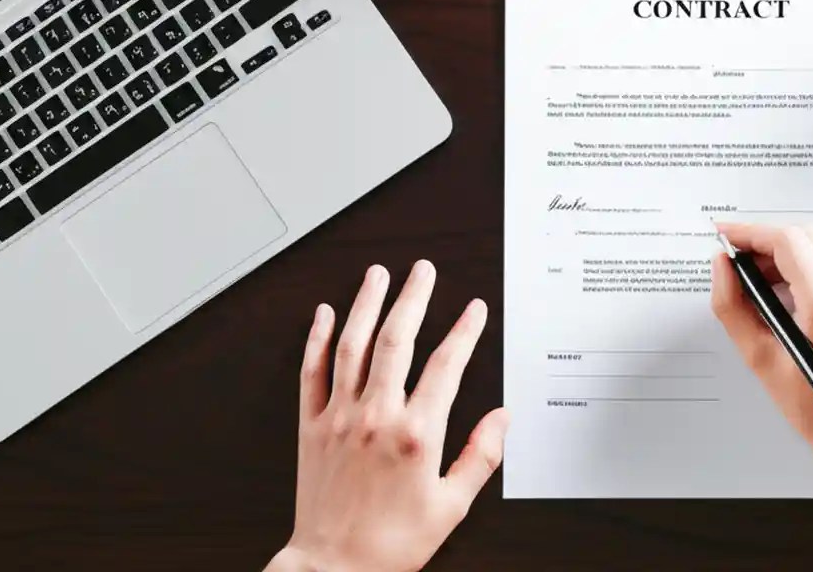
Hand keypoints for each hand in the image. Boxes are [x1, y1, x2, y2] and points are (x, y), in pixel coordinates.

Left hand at [266, 261, 508, 571]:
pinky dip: (317, 338)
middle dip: (413, 298)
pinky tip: (325, 314)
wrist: (333, 569)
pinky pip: (312, 372)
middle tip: (422, 270)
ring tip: (378, 275)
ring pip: (353, 345)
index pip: (446, 366)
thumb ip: (481, 457)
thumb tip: (501, 420)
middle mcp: (376, 417)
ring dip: (366, 304)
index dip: (463, 331)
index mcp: (416, 435)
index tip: (473, 310)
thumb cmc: (392, 544)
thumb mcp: (451, 506)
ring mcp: (339, 418)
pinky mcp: (311, 427)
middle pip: (397, 340)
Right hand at [709, 223, 812, 461]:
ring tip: (759, 287)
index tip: (725, 237)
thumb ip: (733, 307)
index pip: (786, 241)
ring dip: (785, 257)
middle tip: (738, 264)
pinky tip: (787, 301)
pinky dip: (806, 273)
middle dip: (766, 242)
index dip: (750, 232)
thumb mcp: (761, 361)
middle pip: (805, 237)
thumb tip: (722, 268)